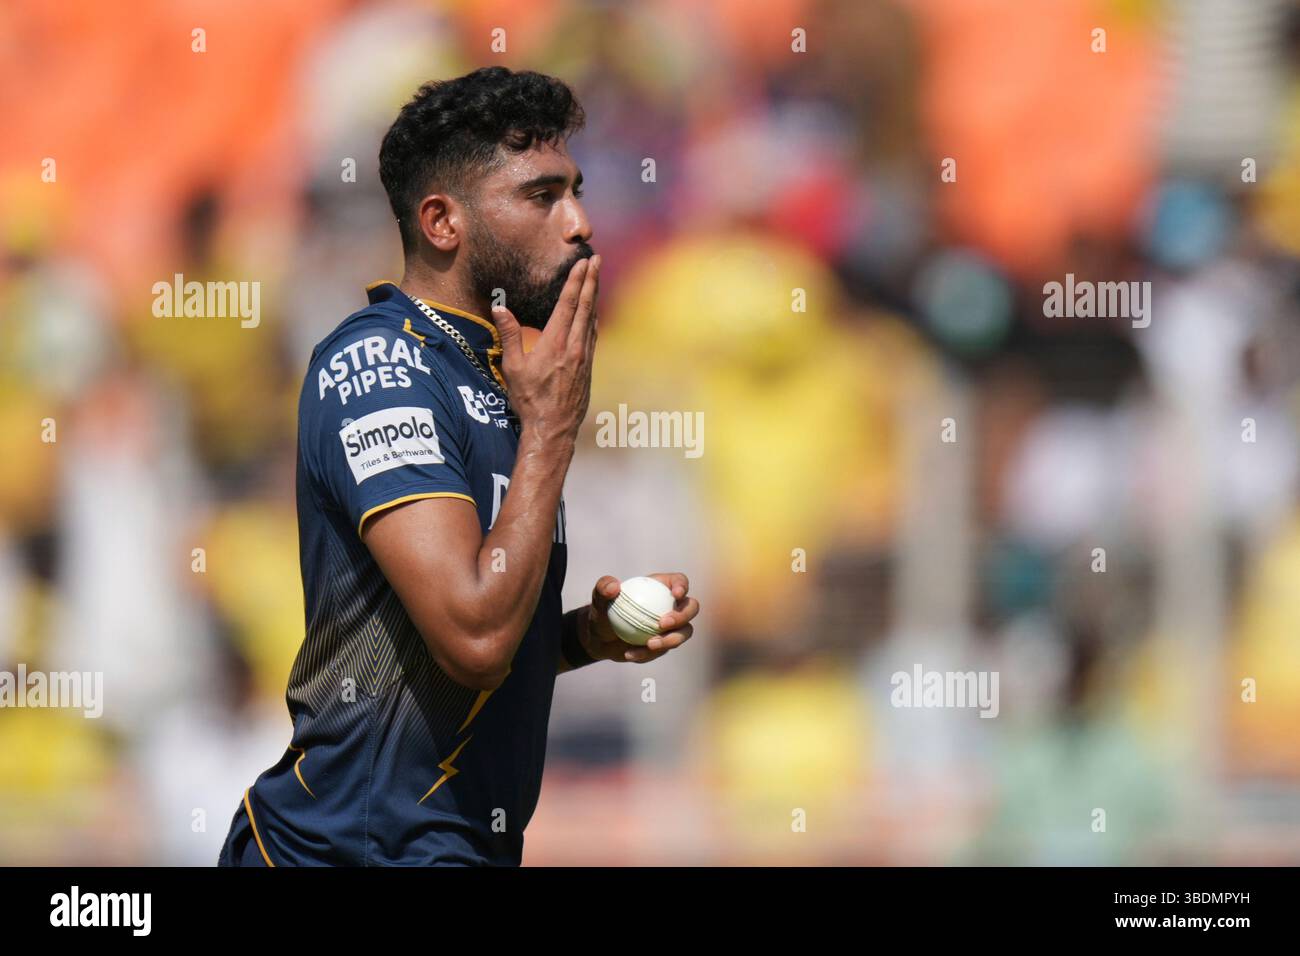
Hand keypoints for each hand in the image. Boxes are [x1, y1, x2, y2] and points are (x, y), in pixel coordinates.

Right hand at [488, 255, 599, 445]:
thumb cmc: (529, 400)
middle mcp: (574, 346)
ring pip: (591, 319)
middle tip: (597, 260)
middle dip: (591, 280)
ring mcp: (584, 357)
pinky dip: (593, 318)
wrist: (553, 429)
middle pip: (585, 306)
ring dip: (594, 296)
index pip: (568, 303)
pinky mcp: (589, 368)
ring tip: (596, 278)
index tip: (583, 262)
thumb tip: (500, 308)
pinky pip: (592, 335)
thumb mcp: (513, 368)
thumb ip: (510, 335)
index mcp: (555, 343)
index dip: (576, 280)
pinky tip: (593, 313)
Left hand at [582, 573, 698, 662]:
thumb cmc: (603, 612)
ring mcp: (672, 627)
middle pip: (691, 608)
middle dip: (682, 616)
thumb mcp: (599, 598)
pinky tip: (630, 654)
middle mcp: (672, 606)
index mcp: (662, 588)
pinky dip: (648, 653)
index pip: (680, 582)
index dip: (682, 586)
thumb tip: (613, 587)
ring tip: (649, 645)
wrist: (601, 638)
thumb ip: (603, 588)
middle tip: (662, 624)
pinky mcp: (666, 644)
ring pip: (684, 632)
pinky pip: (664, 650)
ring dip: (670, 640)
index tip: (675, 594)